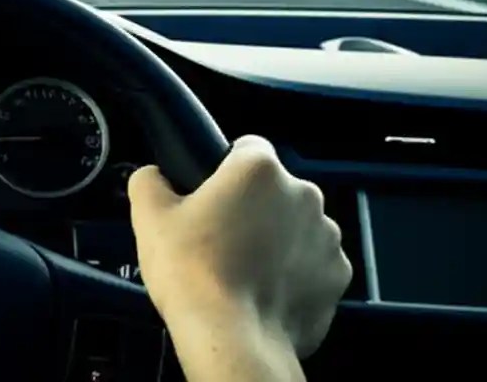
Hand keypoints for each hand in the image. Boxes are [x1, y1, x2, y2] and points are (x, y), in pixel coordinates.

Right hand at [129, 135, 349, 378]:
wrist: (232, 340)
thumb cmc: (193, 275)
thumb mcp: (149, 217)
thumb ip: (149, 180)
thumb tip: (153, 175)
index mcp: (258, 169)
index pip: (245, 146)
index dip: (224, 168)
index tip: (210, 194)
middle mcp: (302, 194)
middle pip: (272, 189)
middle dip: (250, 208)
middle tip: (217, 238)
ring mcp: (326, 236)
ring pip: (294, 226)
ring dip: (274, 239)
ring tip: (240, 268)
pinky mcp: (337, 275)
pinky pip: (312, 263)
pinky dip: (292, 273)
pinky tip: (262, 288)